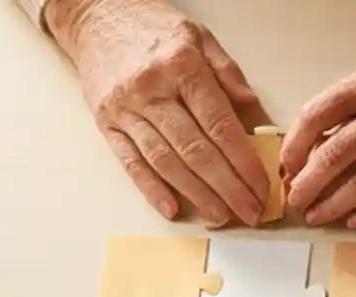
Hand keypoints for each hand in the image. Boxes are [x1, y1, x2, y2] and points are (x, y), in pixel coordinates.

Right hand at [46, 0, 267, 224]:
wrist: (95, 14)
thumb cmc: (151, 25)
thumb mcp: (198, 35)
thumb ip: (228, 72)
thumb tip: (252, 108)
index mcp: (182, 67)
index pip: (220, 125)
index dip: (244, 162)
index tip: (261, 187)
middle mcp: (152, 90)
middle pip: (196, 151)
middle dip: (227, 188)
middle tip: (250, 212)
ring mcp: (126, 109)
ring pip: (166, 162)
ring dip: (196, 194)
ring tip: (220, 216)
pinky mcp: (106, 122)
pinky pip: (130, 162)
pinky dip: (152, 188)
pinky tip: (172, 208)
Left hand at [281, 56, 355, 229]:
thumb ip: (349, 104)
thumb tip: (310, 147)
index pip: (317, 115)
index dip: (295, 146)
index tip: (288, 164)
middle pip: (333, 156)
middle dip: (306, 184)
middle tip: (295, 199)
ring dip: (331, 206)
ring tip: (317, 214)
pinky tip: (353, 221)